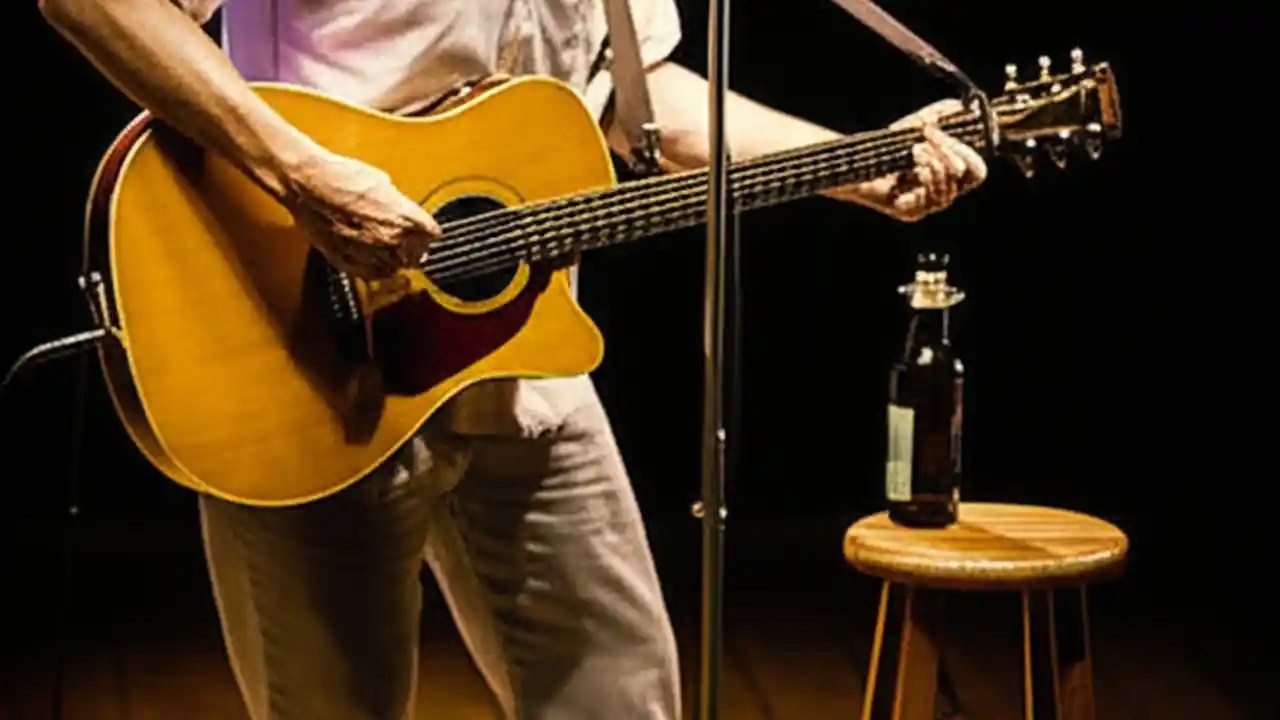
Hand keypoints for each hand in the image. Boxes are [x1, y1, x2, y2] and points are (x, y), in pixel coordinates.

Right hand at [282, 150, 440, 278]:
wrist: (307, 183)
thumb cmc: (341, 176)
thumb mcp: (381, 181)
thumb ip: (398, 202)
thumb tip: (402, 209)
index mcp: (403, 217)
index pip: (432, 233)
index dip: (430, 232)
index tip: (428, 231)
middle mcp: (389, 239)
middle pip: (417, 255)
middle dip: (416, 248)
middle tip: (413, 244)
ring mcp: (368, 253)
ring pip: (395, 268)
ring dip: (396, 261)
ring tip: (393, 252)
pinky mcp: (346, 260)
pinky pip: (370, 274)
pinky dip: (376, 269)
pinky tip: (375, 261)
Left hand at [832, 99, 987, 221]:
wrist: (858, 162)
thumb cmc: (889, 146)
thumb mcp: (918, 125)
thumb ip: (942, 113)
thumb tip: (968, 105)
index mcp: (950, 175)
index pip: (976, 172)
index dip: (968, 154)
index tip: (948, 135)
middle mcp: (942, 193)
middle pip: (962, 179)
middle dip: (947, 153)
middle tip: (926, 137)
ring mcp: (926, 206)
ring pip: (946, 190)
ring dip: (932, 165)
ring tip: (914, 150)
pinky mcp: (910, 213)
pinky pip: (926, 202)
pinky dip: (920, 182)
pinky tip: (907, 172)